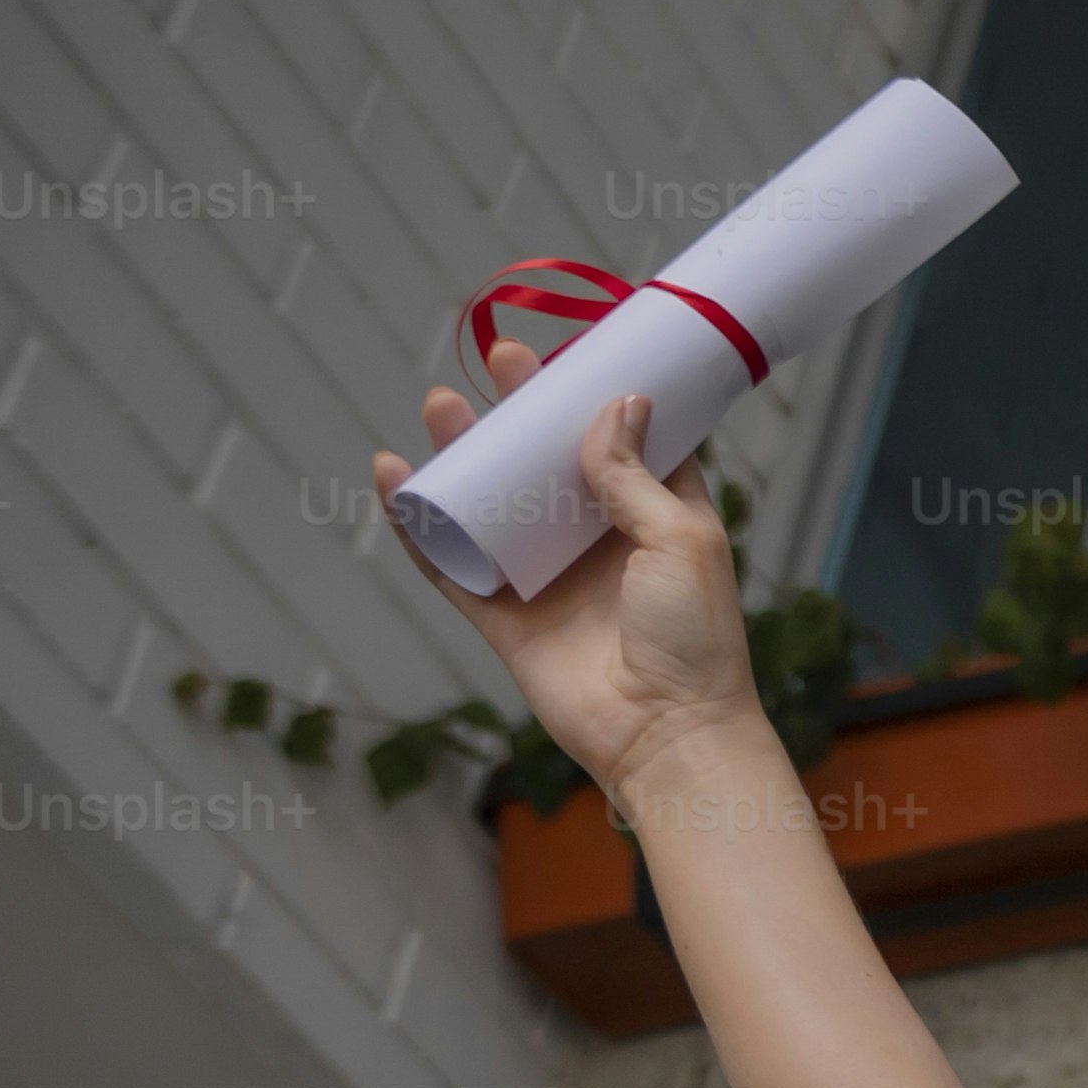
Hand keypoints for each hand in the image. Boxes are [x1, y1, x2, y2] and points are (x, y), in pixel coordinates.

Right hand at [368, 338, 767, 806]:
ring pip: (494, 502)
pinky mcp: (505, 617)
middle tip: (499, 359)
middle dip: (521, 411)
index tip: (576, 353)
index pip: (627, 444)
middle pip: (550, 462)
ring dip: (464, 454)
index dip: (599, 400)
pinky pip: (450, 563)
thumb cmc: (693, 638)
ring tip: (441, 405)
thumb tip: (618, 403)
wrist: (666, 734)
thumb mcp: (679, 540)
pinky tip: (394, 478)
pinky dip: (418, 523)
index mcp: (656, 520)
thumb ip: (636, 476)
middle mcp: (600, 543)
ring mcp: (548, 578)